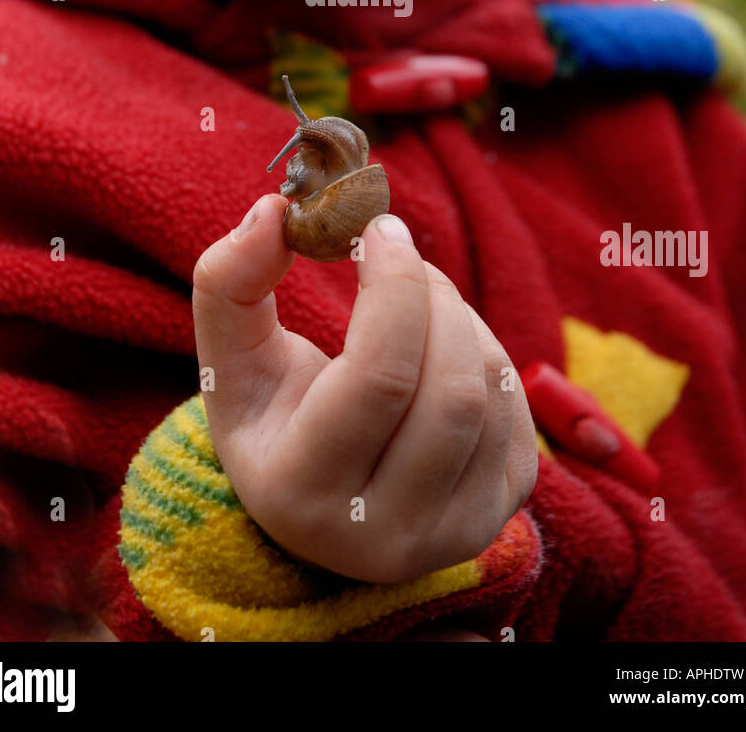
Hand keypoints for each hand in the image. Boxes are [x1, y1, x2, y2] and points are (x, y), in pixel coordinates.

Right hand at [192, 194, 537, 584]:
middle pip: (449, 390)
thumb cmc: (273, 414)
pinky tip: (443, 346)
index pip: (379, 378)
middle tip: (398, 251)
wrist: (325, 500)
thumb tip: (274, 211)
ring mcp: (452, 534)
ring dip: (459, 318)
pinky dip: (485, 353)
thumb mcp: (231, 358)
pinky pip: (516, 412)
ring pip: (489, 395)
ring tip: (417, 297)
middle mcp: (382, 535)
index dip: (394, 287)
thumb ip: (229, 281)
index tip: (379, 230)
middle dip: (433, 295)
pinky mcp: (498, 514)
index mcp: (301, 492)